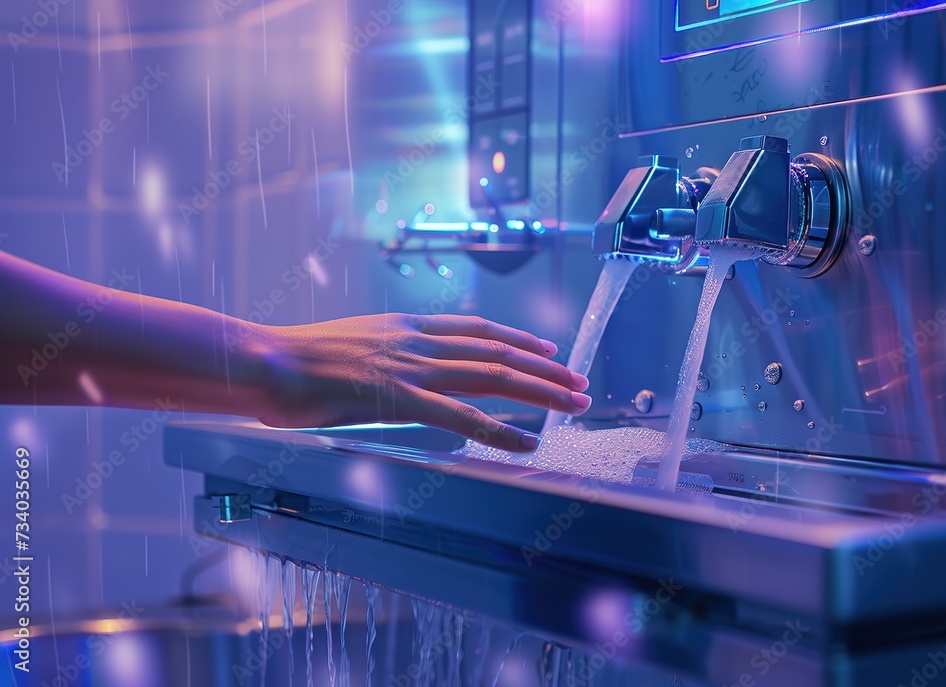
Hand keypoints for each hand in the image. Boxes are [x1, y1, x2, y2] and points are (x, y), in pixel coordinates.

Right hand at [255, 313, 590, 450]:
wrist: (264, 360)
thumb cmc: (295, 361)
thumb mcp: (349, 346)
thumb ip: (382, 356)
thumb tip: (397, 373)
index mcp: (405, 326)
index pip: (476, 329)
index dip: (517, 338)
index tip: (547, 348)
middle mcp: (417, 340)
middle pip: (497, 350)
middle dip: (546, 367)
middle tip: (580, 380)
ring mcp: (411, 367)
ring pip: (493, 375)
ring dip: (541, 390)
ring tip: (575, 403)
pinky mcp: (399, 399)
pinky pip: (463, 416)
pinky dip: (502, 430)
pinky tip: (530, 442)